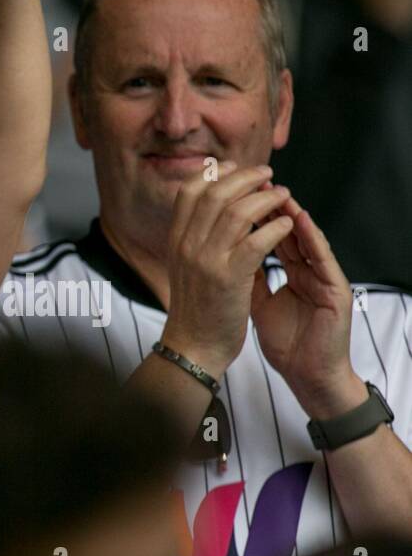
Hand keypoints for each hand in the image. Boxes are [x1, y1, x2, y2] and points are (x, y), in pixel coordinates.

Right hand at [164, 163, 293, 376]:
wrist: (193, 345)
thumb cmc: (196, 306)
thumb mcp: (186, 265)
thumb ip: (196, 237)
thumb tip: (215, 210)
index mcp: (175, 239)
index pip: (189, 192)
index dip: (213, 174)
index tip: (234, 167)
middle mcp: (186, 244)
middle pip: (214, 194)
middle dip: (244, 178)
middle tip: (267, 174)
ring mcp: (205, 260)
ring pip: (236, 213)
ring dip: (264, 199)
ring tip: (282, 196)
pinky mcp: (228, 278)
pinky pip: (256, 242)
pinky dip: (274, 228)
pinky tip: (286, 225)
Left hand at [251, 197, 365, 418]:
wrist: (307, 376)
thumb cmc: (286, 342)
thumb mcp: (255, 302)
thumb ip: (244, 274)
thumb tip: (220, 249)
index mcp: (292, 271)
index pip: (270, 232)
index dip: (251, 211)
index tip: (231, 192)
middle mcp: (308, 269)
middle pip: (287, 227)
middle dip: (268, 203)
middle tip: (252, 180)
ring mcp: (323, 278)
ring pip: (307, 236)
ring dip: (290, 212)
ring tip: (275, 191)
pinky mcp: (336, 291)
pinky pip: (323, 258)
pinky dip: (310, 237)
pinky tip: (298, 220)